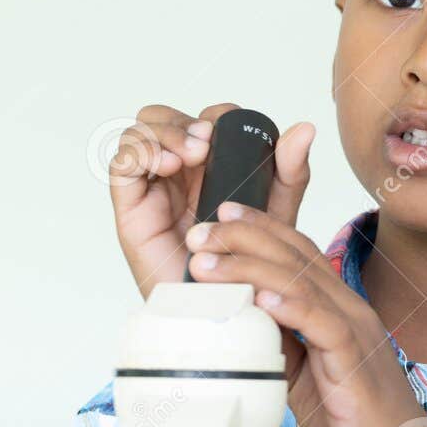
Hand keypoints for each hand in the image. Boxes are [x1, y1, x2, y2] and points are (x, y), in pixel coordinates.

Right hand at [108, 102, 316, 297]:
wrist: (230, 310)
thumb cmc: (249, 265)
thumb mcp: (279, 213)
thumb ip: (290, 173)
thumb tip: (304, 128)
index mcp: (211, 168)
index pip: (204, 122)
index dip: (214, 117)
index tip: (229, 132)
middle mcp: (179, 174)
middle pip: (164, 119)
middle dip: (183, 122)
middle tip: (205, 144)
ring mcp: (154, 190)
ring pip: (140, 134)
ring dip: (162, 133)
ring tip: (188, 155)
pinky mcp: (132, 209)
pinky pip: (121, 166)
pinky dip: (139, 152)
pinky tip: (165, 165)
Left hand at [185, 202, 426, 426]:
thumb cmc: (356, 421)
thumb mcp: (305, 374)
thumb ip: (280, 342)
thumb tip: (237, 323)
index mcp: (338, 309)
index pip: (297, 253)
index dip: (259, 229)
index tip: (220, 216)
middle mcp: (350, 310)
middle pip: (295, 256)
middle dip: (243, 237)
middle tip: (200, 231)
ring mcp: (356, 333)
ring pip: (302, 283)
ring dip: (250, 267)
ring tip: (209, 262)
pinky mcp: (356, 363)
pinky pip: (323, 325)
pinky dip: (291, 308)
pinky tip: (261, 299)